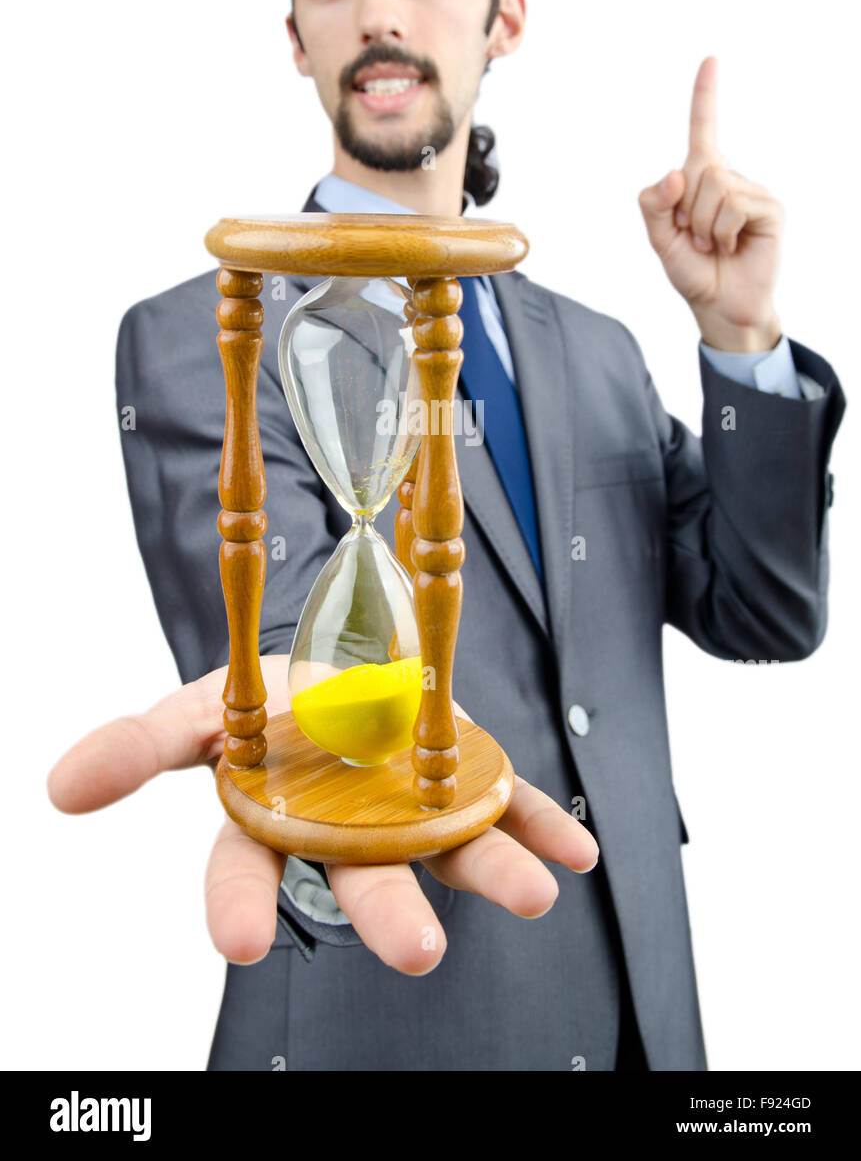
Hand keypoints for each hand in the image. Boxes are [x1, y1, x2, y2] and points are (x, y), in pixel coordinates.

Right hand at [47, 658, 598, 973]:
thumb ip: (140, 744)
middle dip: (390, 915)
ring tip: (535, 896)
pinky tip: (579, 852)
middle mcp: (350, 826)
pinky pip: (513, 804)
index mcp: (278, 816)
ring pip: (452, 850)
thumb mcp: (203, 705)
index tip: (243, 945)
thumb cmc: (269, 700)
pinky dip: (546, 826)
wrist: (339, 661)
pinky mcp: (469, 778)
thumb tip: (59, 787)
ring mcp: (414, 807)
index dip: (244, 906)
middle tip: (418, 953)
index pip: (250, 870)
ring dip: (494, 873)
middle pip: (365, 877)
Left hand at [638, 55, 784, 351]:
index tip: (710, 59)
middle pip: (696, 168)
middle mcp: (728, 177)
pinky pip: (733, 205)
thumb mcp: (660, 239)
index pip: (704, 129)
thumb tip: (676, 172)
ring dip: (702, 225)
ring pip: (714, 187)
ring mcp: (751, 191)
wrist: (720, 306)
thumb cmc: (693, 271)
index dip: (705, 95)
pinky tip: (732, 246)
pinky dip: (722, 231)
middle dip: (684, 211)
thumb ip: (653, 206)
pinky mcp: (770, 208)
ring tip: (713, 245)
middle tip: (695, 238)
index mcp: (701, 178)